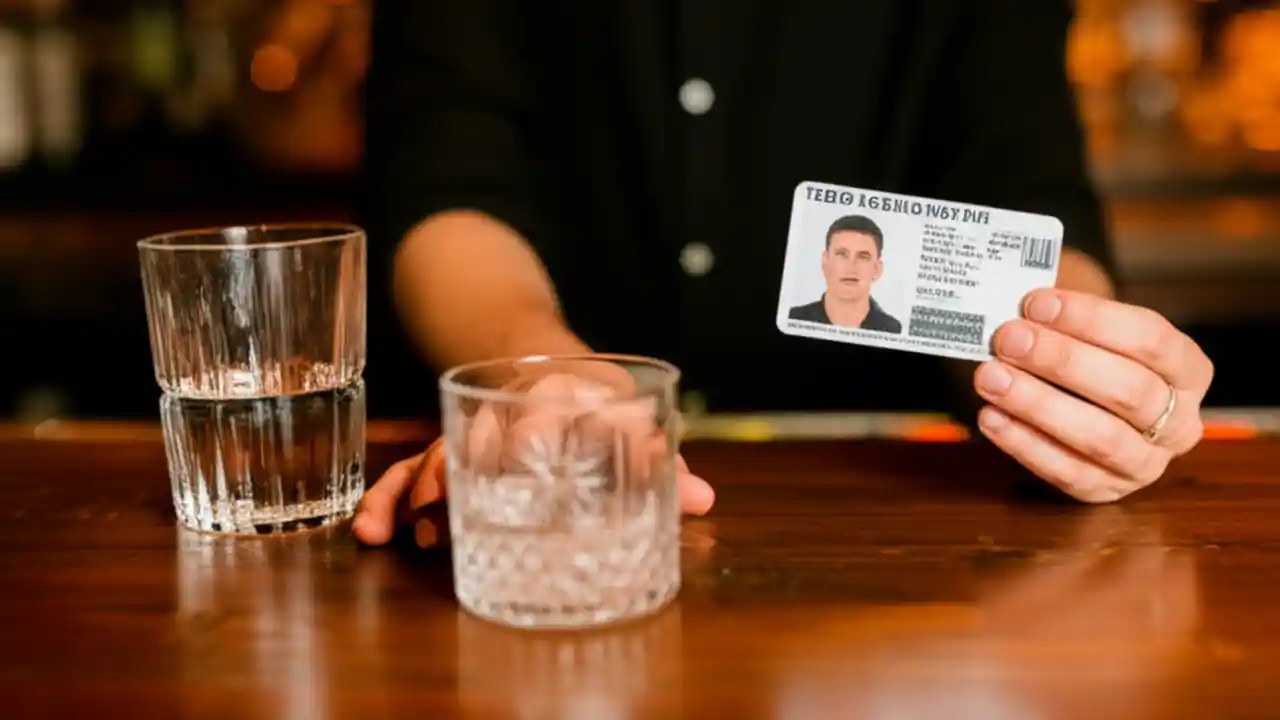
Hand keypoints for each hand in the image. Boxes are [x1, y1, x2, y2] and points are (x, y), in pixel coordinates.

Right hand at [352, 372, 715, 546]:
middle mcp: (507, 411)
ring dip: (409, 493)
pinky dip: (390, 498)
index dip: (532, 431)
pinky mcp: (448, 451)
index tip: (514, 456)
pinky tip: (371, 530)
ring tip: (390, 532)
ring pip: (433, 454)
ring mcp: (474, 431)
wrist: (544, 360)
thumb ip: (662, 462)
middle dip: (453, 473)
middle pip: (475, 438)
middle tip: (439, 514)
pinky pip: (412, 471)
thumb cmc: (596, 401)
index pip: (545, 410)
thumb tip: (703, 499)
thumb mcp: (628, 421)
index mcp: (559, 395)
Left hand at [973, 289, 1213, 502]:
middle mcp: (1180, 421)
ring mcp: (1146, 463)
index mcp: (1188, 369)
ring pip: (1100, 437)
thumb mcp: (1086, 328)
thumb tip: (1016, 305)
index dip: (1091, 319)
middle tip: (1008, 338)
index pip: (1150, 339)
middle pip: (1129, 390)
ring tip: (990, 376)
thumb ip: (1062, 317)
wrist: (1084, 400)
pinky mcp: (1104, 491)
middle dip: (1062, 361)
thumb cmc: (1085, 353)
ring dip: (1039, 404)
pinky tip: (990, 416)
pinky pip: (1065, 471)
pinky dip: (1023, 443)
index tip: (1036, 303)